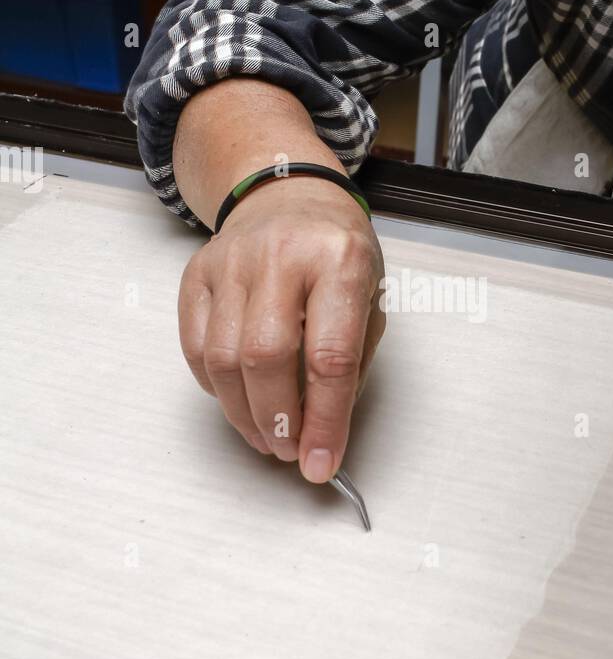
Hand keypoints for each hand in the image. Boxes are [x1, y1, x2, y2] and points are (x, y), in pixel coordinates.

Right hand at [178, 176, 384, 481]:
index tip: (320, 463)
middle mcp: (282, 256)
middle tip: (290, 450)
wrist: (288, 194)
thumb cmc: (336, 254)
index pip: (330, 357)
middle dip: (278, 420)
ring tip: (267, 435)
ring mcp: (231, 261)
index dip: (324, 421)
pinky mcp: (197, 273)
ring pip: (223, 358)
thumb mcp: (370, 298)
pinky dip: (215, 387)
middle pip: (266, 358)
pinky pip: (195, 346)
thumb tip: (323, 434)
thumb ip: (351, 364)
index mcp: (340, 261)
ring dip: (244, 414)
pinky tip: (239, 399)